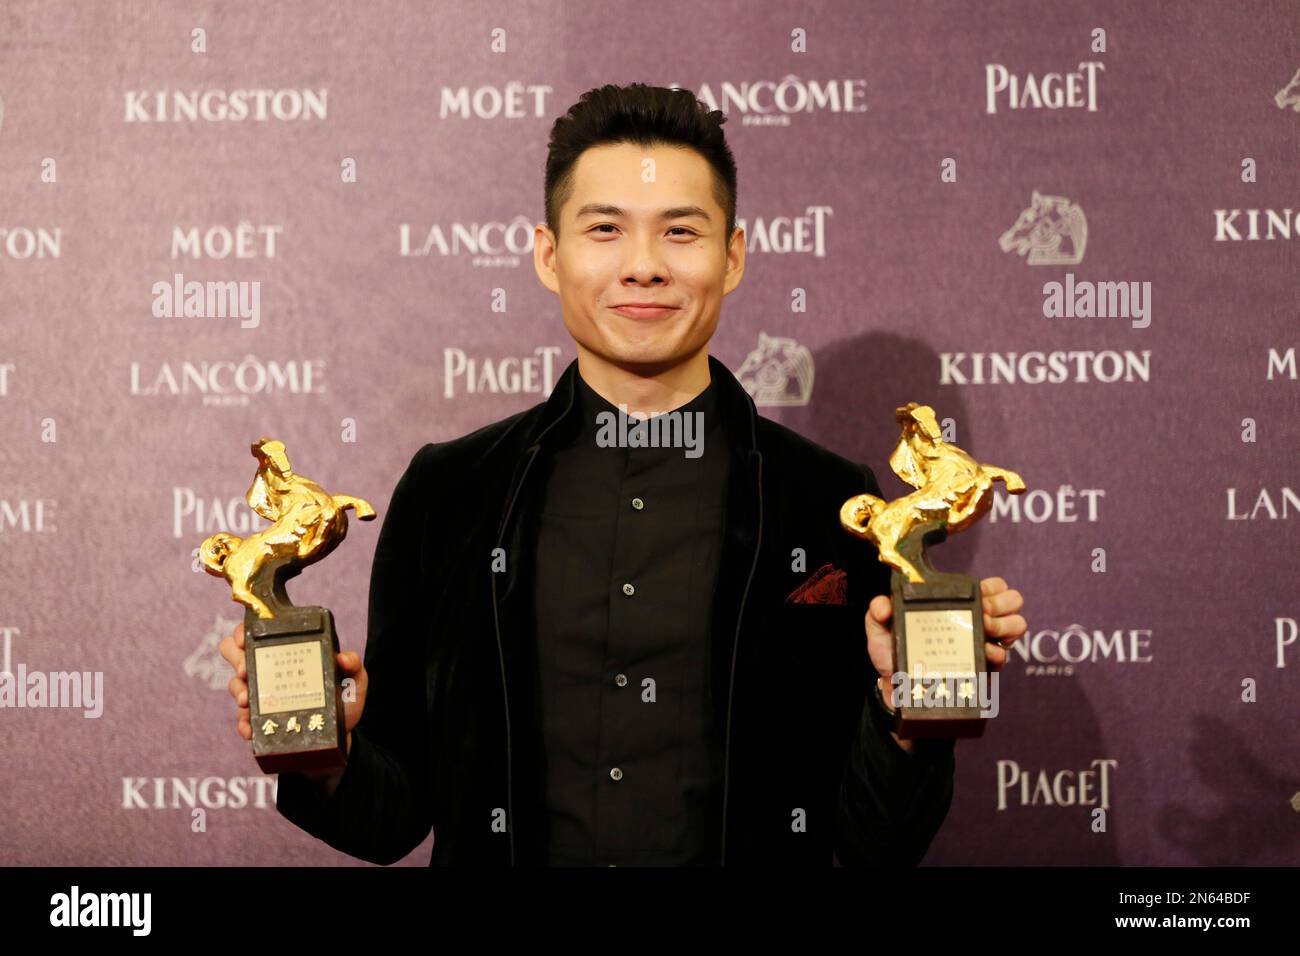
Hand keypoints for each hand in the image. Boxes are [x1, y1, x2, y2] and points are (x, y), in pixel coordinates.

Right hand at [218, 621, 369, 776]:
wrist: (341, 734)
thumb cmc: (345, 700)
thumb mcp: (354, 680)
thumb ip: (354, 665)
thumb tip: (343, 658)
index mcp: (289, 651)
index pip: (258, 632)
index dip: (245, 632)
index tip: (246, 640)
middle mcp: (271, 669)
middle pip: (235, 652)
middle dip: (236, 657)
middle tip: (246, 670)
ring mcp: (263, 694)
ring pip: (235, 684)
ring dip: (238, 690)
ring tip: (247, 700)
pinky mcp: (261, 718)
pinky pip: (243, 719)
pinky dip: (243, 723)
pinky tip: (250, 727)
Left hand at [863, 575, 1026, 683]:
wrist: (895, 690)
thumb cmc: (891, 654)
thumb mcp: (879, 630)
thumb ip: (877, 613)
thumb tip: (883, 606)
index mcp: (954, 604)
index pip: (992, 585)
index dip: (992, 587)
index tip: (979, 597)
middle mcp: (972, 621)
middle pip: (1012, 600)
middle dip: (1001, 605)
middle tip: (982, 615)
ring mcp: (982, 643)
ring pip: (1017, 624)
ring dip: (1004, 626)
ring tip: (984, 631)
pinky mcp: (983, 668)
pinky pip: (1004, 656)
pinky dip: (997, 652)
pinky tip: (985, 652)